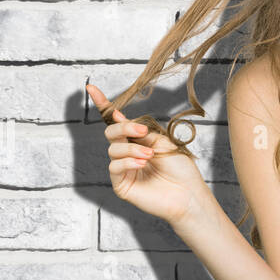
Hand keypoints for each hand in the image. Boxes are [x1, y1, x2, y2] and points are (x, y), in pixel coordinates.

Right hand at [87, 82, 209, 226]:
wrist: (188, 192)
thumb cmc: (180, 167)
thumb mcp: (162, 141)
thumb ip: (141, 131)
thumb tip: (120, 117)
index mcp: (138, 139)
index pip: (116, 121)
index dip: (103, 104)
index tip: (91, 87)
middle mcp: (127, 152)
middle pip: (111, 133)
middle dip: (124, 128)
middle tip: (142, 132)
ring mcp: (123, 168)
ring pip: (113, 150)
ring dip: (132, 149)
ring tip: (149, 155)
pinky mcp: (121, 184)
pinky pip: (115, 167)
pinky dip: (128, 162)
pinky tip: (142, 163)